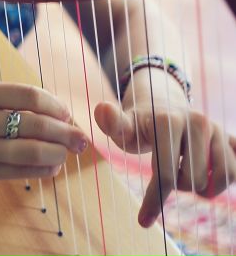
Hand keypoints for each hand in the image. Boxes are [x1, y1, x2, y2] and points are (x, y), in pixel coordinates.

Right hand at [0, 13, 87, 192]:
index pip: (26, 95)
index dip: (53, 104)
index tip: (65, 110)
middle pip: (33, 123)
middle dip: (64, 130)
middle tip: (82, 136)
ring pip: (28, 150)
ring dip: (57, 151)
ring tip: (72, 151)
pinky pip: (16, 171)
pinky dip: (39, 169)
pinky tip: (52, 166)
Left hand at [94, 94, 235, 227]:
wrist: (162, 105)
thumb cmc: (140, 123)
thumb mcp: (124, 126)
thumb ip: (113, 123)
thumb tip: (101, 109)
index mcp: (169, 120)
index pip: (166, 174)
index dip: (154, 200)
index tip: (143, 220)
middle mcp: (197, 121)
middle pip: (193, 180)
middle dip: (178, 184)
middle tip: (168, 171)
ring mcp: (217, 130)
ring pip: (220, 179)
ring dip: (201, 185)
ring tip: (185, 172)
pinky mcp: (229, 138)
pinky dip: (223, 180)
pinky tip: (209, 175)